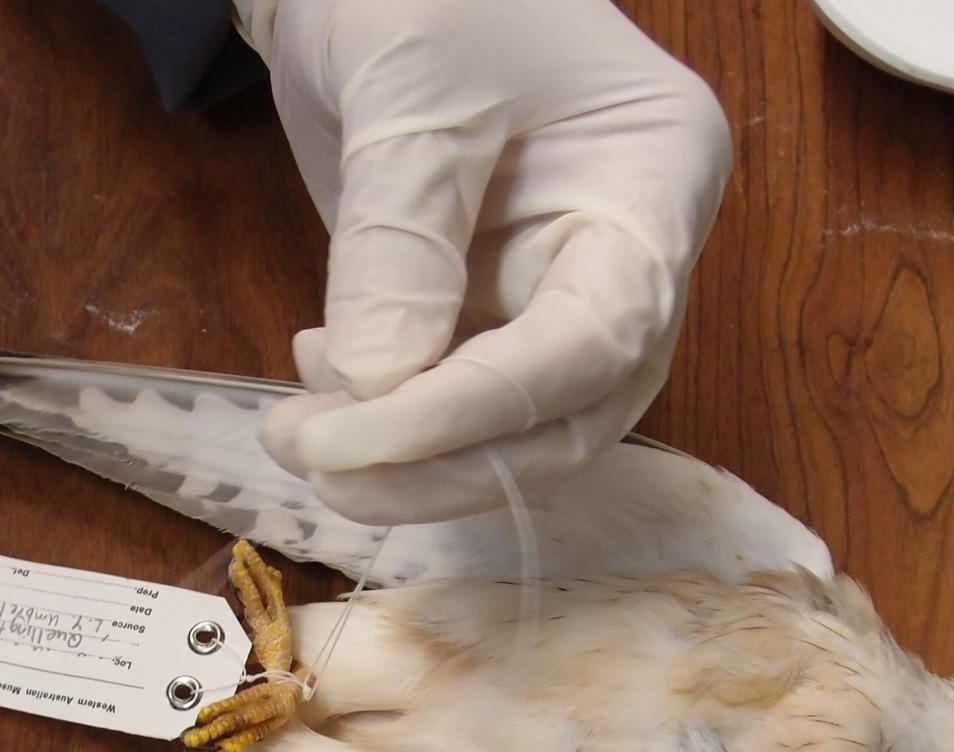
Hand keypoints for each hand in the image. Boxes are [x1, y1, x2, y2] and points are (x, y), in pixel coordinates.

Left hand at [241, 0, 731, 522]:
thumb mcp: (409, 86)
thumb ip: (397, 240)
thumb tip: (372, 390)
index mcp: (656, 181)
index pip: (590, 344)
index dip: (472, 412)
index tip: (355, 437)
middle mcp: (626, 260)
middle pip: (564, 420)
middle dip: (436, 463)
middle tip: (314, 455)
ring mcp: (561, 294)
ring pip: (511, 439)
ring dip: (401, 463)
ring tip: (298, 429)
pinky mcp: (493, 315)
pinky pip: (456, 410)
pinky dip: (384, 424)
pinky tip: (319, 380)